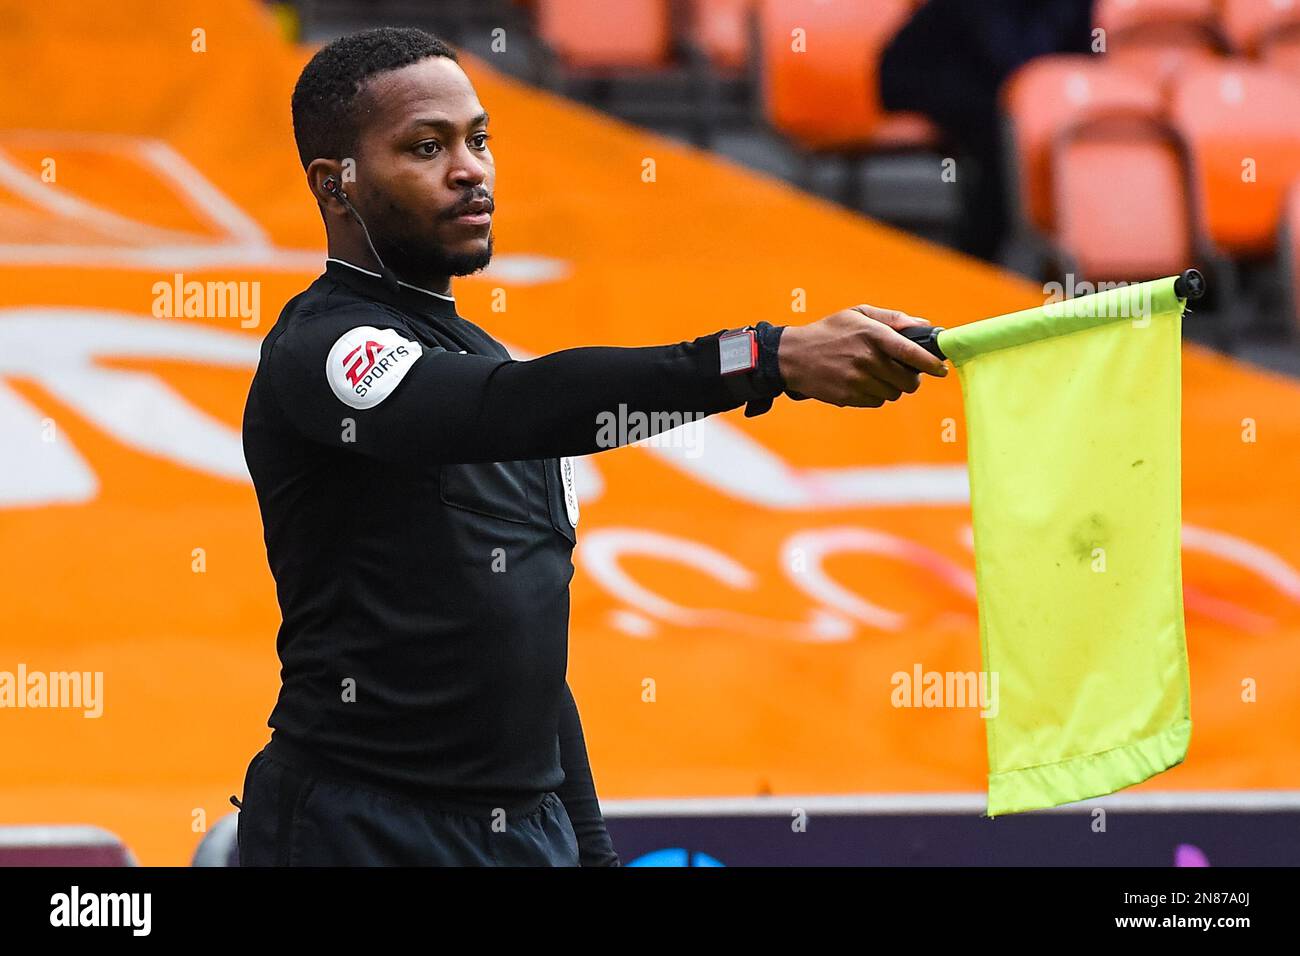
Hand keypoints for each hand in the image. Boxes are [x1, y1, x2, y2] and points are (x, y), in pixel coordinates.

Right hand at [778, 304, 947, 407]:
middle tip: (906, 372)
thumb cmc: (830, 332)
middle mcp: (866, 358)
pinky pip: (877, 402)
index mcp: (872, 334)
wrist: (793, 356)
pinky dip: (876, 395)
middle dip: (911, 378)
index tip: (941, 369)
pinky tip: (863, 383)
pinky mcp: (849, 396)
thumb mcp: (858, 314)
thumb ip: (892, 319)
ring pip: (893, 393)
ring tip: (878, 375)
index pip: (910, 353)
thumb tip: (924, 326)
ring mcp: (857, 380)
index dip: (931, 363)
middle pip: (907, 380)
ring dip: (892, 387)